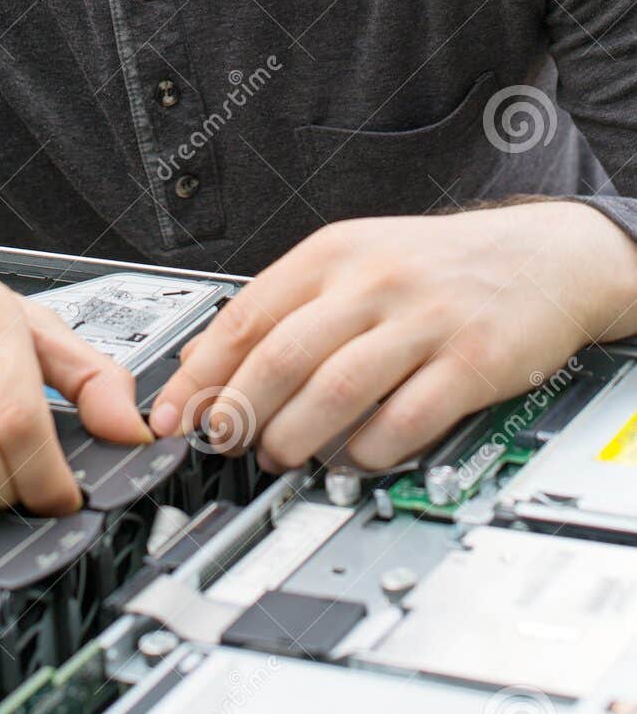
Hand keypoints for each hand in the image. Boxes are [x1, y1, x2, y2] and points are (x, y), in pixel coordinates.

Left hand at [148, 201, 636, 472]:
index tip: (172, 414)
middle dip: (238, 411)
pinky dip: (370, 448)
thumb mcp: (353, 259)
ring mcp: (423, 321)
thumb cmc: (435, 266)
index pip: (247, 316)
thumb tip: (208, 365)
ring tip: (278, 457)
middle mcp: (372, 282)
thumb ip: (286, 307)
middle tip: (220, 445)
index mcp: (333, 253)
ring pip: (336, 389)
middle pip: (281, 356)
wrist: (542, 255)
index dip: (201, 372)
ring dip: (295, 436)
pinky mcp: (471, 361)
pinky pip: (407, 417)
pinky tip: (354, 459)